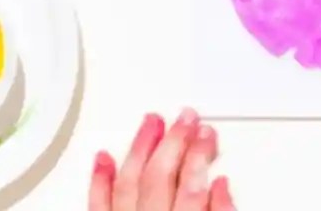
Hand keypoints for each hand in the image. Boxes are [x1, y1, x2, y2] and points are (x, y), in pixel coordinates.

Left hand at [89, 109, 236, 210]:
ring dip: (139, 149)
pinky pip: (98, 205)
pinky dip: (100, 181)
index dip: (199, 154)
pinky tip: (104, 158)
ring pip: (128, 183)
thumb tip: (222, 188)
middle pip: (158, 176)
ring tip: (150, 123)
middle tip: (186, 118)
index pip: (191, 185)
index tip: (207, 133)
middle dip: (173, 142)